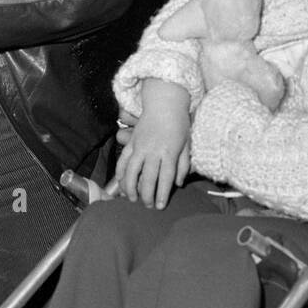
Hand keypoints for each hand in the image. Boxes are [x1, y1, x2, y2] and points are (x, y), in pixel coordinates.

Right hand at [115, 80, 190, 208]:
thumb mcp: (187, 143)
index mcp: (169, 152)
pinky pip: (122, 159)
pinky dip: (120, 172)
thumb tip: (178, 184)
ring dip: (130, 187)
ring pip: (131, 171)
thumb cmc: (179, 123)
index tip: (160, 206)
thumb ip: (183, 165)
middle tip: (148, 206)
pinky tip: (121, 182)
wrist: (165, 101)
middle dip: (146, 195)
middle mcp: (153, 150)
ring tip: (132, 198)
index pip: (165, 178)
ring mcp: (140, 146)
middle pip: (147, 178)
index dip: (162, 194)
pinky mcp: (132, 141)